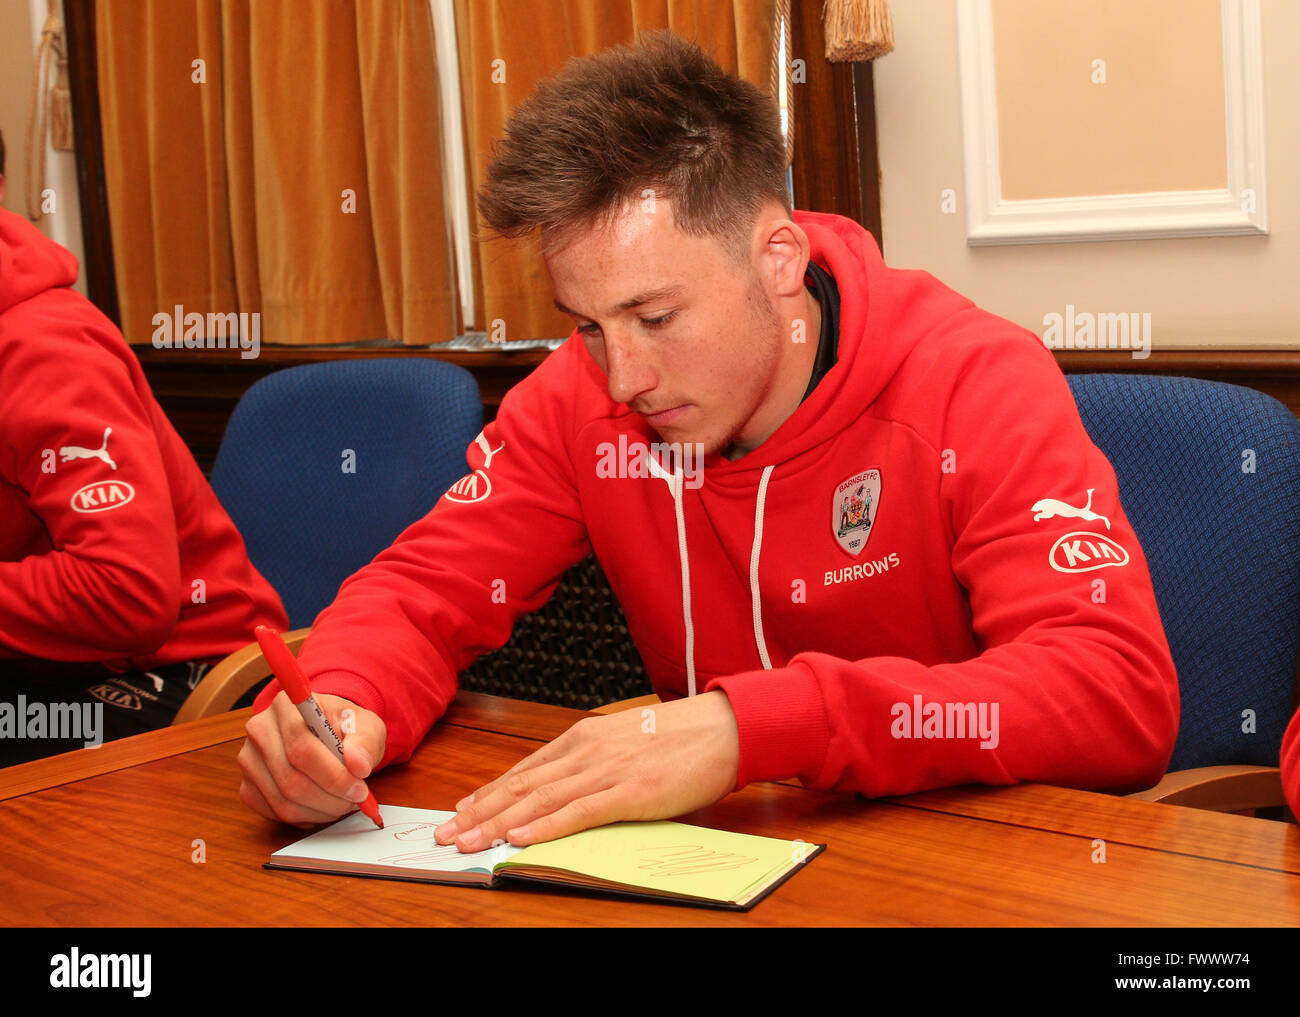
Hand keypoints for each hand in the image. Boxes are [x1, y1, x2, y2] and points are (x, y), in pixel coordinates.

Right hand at [238, 692, 386, 826]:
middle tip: (355, 800)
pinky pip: (275, 813)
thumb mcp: (365, 725)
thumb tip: (359, 766)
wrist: (325, 731)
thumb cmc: (344, 727)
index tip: (359, 789)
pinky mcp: (247, 786)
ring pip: (283, 802)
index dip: (333, 776)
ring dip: (321, 811)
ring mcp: (249, 760)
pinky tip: (324, 806)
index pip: (302, 748)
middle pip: (290, 779)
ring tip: (343, 802)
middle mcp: (260, 730)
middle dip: (330, 798)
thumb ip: (365, 742)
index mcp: (287, 706)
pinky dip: (306, 817)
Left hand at [434, 690, 738, 850]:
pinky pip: (577, 812)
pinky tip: (518, 837)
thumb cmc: (681, 736)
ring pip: (538, 800)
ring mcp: (606, 771)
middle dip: (478, 810)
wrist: (725, 727)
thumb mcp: (626, 741)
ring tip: (467, 840)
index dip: (489, 792)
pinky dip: (544, 825)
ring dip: (497, 822)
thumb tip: (568, 789)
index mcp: (583, 737)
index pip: (524, 769)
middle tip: (446, 832)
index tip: (461, 808)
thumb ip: (595, 762)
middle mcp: (586, 751)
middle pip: (521, 785)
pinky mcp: (629, 792)